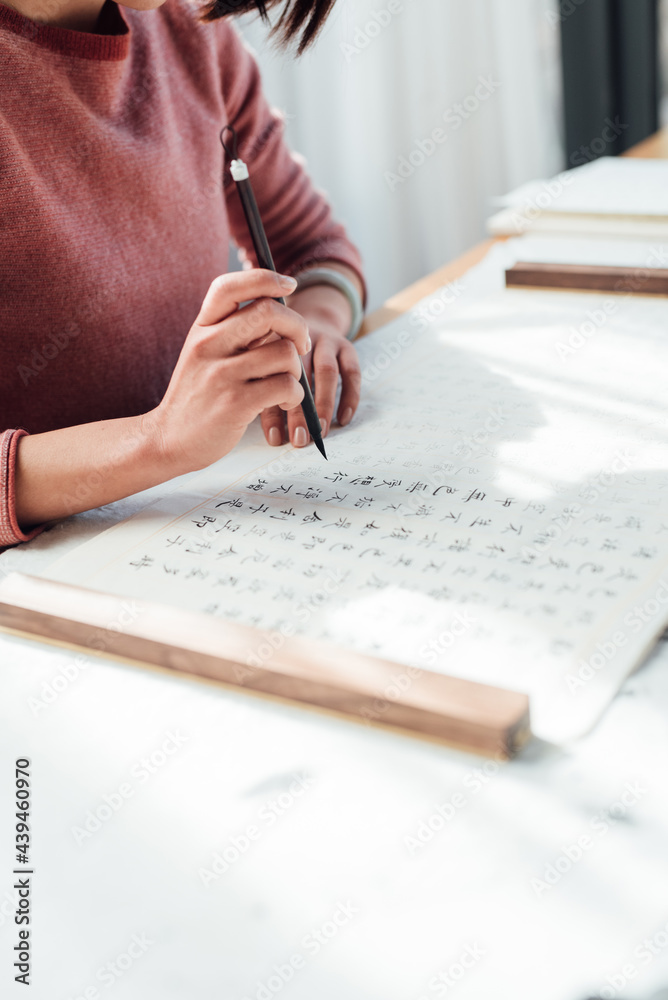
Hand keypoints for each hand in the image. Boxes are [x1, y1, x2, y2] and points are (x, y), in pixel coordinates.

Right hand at [145, 270, 310, 475]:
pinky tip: (281, 402)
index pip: (230, 286)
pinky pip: (286, 385)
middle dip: (297, 327)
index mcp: (202, 328)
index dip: (266, 278)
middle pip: (269, 312)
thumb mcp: (203, 353)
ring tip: (284, 385)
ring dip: (296, 371)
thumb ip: (232, 331)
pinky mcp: (236, 402)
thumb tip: (278, 310)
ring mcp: (222, 374)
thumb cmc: (196, 395)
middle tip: (300, 345)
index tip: (290, 285)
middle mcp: (209, 345)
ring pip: (284, 353)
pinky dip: (294, 395)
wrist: (168, 440)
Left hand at [260, 283, 361, 446]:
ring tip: (321, 431)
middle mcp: (299, 340)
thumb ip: (268, 392)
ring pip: (326, 371)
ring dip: (324, 404)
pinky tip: (344, 419)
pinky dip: (349, 397)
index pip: (272, 380)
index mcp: (274, 344)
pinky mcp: (347, 346)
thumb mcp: (271, 366)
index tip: (276, 439)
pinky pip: (352, 372)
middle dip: (299, 411)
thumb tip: (275, 436)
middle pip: (300, 375)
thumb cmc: (284, 355)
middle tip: (300, 439)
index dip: (273, 412)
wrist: (314, 318)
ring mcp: (325, 341)